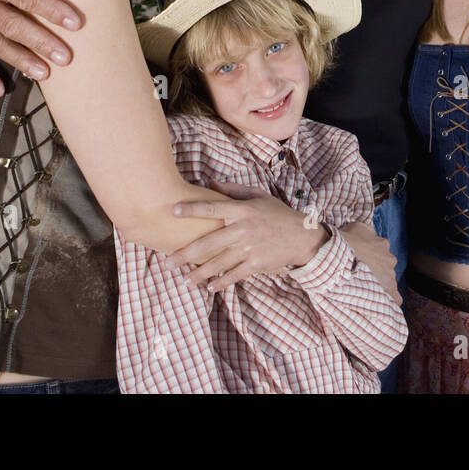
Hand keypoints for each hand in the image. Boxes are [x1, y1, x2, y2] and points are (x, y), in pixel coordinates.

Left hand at [165, 180, 327, 290]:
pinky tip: (208, 287)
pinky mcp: (256, 264)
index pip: (213, 208)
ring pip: (218, 263)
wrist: (301, 236)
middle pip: (209, 243)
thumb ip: (233, 190)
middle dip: (186, 254)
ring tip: (184, 280)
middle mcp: (243, 230)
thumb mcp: (258, 196)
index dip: (193, 210)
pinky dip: (220, 282)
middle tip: (167, 262)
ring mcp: (249, 249)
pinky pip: (234, 275)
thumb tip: (209, 182)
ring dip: (199, 273)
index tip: (174, 211)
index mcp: (243, 210)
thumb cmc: (277, 213)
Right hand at [339, 221, 401, 304]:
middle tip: (359, 276)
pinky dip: (388, 300)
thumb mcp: (357, 227)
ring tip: (362, 289)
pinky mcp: (389, 290)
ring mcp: (390, 276)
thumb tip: (370, 236)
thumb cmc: (345, 242)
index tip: (360, 262)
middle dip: (375, 272)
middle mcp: (390, 259)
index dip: (370, 259)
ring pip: (388, 282)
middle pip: (385, 268)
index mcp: (383, 245)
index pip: (381, 253)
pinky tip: (377, 302)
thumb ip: (368, 232)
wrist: (338, 258)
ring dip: (378, 284)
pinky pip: (395, 298)